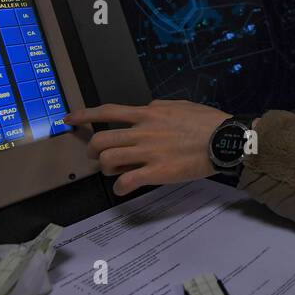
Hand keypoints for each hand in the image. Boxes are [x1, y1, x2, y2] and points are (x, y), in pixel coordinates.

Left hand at [64, 99, 230, 195]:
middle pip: (101, 140)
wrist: (224, 139)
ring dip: (107, 169)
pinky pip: (126, 181)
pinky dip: (120, 187)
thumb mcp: (180, 105)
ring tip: (116, 172)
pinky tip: (124, 189)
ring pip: (108, 161)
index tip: (69, 119)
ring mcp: (149, 152)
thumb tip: (147, 107)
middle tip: (99, 157)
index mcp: (148, 114)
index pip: (107, 112)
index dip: (84, 115)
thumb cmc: (207, 121)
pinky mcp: (157, 172)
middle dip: (93, 150)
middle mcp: (143, 131)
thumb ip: (159, 106)